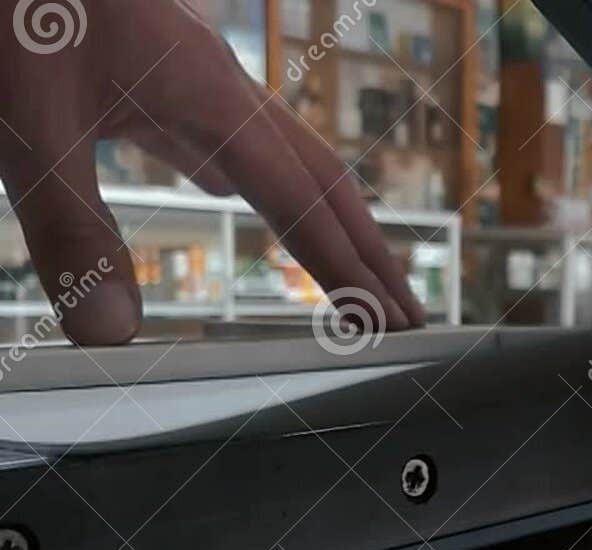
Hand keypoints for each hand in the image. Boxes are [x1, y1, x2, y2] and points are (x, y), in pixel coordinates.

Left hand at [0, 0, 423, 344]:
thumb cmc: (11, 10)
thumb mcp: (28, 124)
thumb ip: (70, 228)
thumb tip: (112, 331)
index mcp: (210, 97)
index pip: (302, 202)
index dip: (347, 270)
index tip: (388, 326)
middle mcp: (218, 83)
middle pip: (322, 177)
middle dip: (369, 250)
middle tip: (408, 316)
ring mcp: (189, 71)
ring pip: (283, 153)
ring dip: (322, 215)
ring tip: (347, 266)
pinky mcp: (153, 65)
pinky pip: (228, 132)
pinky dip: (255, 175)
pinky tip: (227, 187)